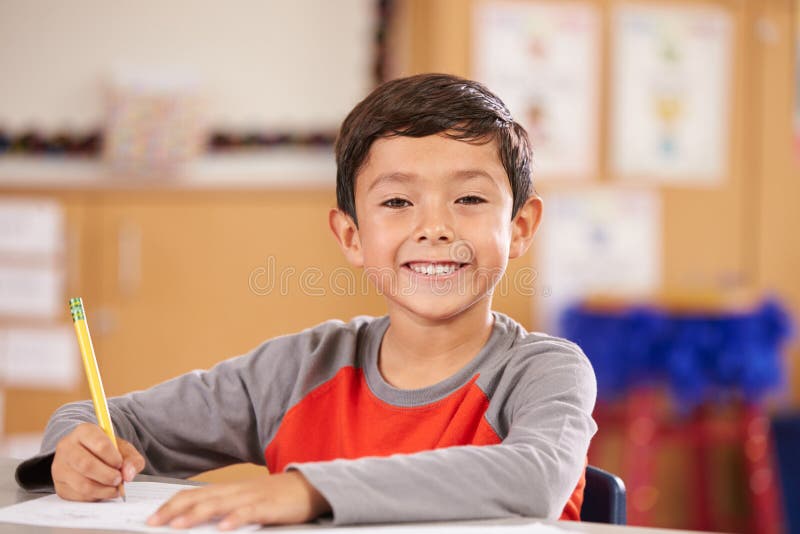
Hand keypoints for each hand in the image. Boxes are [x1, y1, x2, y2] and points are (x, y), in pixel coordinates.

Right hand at [52, 422, 144, 500]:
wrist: (89, 455)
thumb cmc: (107, 451)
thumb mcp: (123, 449)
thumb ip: (131, 459)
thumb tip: (129, 475)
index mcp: (84, 431)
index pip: (100, 444)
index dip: (113, 457)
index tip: (120, 464)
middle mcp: (67, 447)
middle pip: (86, 465)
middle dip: (107, 476)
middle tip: (119, 480)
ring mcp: (59, 466)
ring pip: (81, 484)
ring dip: (103, 490)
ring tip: (114, 488)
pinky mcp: (59, 484)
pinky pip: (78, 496)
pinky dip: (94, 497)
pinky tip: (103, 491)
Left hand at [146, 471, 330, 529]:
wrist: (311, 486)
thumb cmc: (279, 497)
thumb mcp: (247, 501)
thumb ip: (225, 509)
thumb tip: (200, 522)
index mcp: (229, 489)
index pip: (193, 494)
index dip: (171, 505)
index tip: (153, 517)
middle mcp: (236, 491)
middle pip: (199, 498)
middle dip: (174, 510)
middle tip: (154, 522)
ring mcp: (252, 497)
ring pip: (219, 504)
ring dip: (196, 515)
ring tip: (178, 525)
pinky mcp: (269, 506)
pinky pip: (249, 512)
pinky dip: (235, 519)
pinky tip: (223, 527)